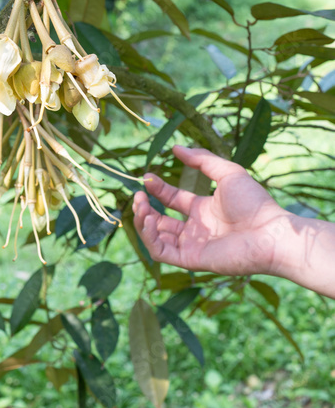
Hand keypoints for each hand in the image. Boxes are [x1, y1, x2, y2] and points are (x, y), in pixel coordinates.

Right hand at [132, 145, 284, 276]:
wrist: (270, 232)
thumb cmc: (254, 203)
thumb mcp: (227, 172)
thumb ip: (201, 159)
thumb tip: (175, 147)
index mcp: (204, 210)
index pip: (172, 200)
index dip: (157, 189)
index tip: (146, 177)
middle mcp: (196, 229)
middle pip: (160, 220)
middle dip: (144, 207)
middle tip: (138, 195)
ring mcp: (192, 246)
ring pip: (156, 237)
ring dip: (143, 221)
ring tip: (140, 205)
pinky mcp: (191, 260)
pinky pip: (161, 252)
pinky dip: (149, 237)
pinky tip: (148, 219)